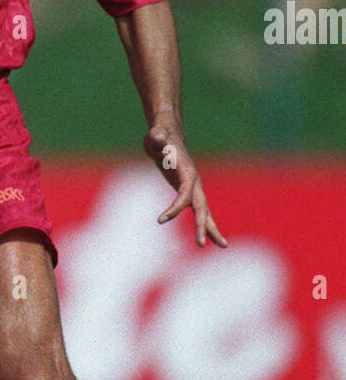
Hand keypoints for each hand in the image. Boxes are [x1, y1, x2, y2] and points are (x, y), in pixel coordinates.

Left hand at [143, 121, 226, 248]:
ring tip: (223, 246)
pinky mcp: (188, 191)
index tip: (161, 220)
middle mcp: (194, 181)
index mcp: (187, 171)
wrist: (166, 134)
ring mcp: (193, 187)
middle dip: (202, 225)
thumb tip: (158, 135)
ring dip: (211, 228)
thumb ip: (157, 136)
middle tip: (201, 245)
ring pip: (205, 211)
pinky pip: (197, 210)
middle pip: (201, 206)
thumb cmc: (159, 135)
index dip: (175, 208)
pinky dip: (203, 224)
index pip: (185, 194)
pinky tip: (206, 238)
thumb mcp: (156, 135)